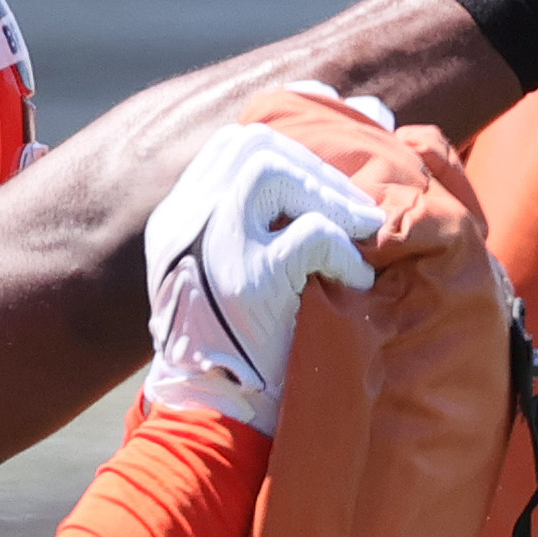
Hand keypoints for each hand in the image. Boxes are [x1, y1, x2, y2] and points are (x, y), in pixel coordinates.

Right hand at [142, 122, 383, 435]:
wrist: (210, 424)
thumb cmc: (235, 361)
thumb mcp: (220, 284)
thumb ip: (248, 234)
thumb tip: (313, 187)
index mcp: (176, 223)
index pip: (231, 146)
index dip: (288, 126)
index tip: (336, 111)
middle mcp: (184, 225)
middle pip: (250, 147)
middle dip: (315, 163)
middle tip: (358, 205)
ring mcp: (210, 249)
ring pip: (271, 171)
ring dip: (328, 195)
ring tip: (361, 232)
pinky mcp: (247, 282)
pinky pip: (310, 235)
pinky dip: (342, 251)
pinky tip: (355, 279)